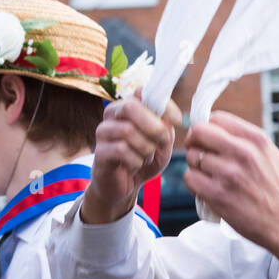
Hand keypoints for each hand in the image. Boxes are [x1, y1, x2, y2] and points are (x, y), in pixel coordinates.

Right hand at [83, 95, 179, 224]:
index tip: (178, 121)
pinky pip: (121, 151)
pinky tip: (135, 166)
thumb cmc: (144, 159)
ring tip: (146, 156)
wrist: (125, 186)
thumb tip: (170, 118)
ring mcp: (103, 132)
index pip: (142, 91)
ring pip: (127, 131)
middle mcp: (112, 114)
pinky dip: (136, 161)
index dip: (163, 104)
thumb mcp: (161, 143)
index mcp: (129, 107)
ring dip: (146, 148)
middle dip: (153, 126)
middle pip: (130, 107)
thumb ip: (166, 128)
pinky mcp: (99, 151)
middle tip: (162, 142)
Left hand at [184, 112, 278, 278]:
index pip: (216, 118)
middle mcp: (243, 153)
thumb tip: (215, 128)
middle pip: (198, 133)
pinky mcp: (218, 194)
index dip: (208, 129)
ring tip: (211, 178)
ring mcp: (229, 174)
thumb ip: (247, 140)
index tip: (209, 141)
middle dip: (195, 143)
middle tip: (201, 156)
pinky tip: (207, 190)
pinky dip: (195, 184)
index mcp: (257, 140)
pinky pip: (190, 178)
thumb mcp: (272, 157)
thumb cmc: (278, 192)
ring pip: (192, 157)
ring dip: (196, 167)